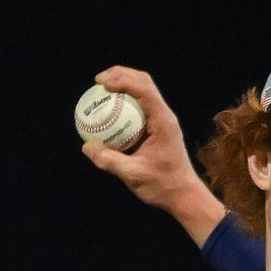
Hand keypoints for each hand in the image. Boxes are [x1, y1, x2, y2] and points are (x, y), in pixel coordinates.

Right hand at [84, 65, 226, 245]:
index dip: (121, 79)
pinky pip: (141, 107)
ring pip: (144, 91)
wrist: (183, 195)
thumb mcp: (133, 175)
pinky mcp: (159, 127)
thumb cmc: (163, 186)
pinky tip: (111, 109)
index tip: (101, 83)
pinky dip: (126, 102)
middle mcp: (165, 115)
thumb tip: (87, 147)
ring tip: (103, 89)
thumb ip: (110, 161)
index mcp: (163, 121)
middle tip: (98, 81)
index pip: (143, 89)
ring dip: (124, 84)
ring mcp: (163, 120)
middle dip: (120, 74)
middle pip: (144, 82)